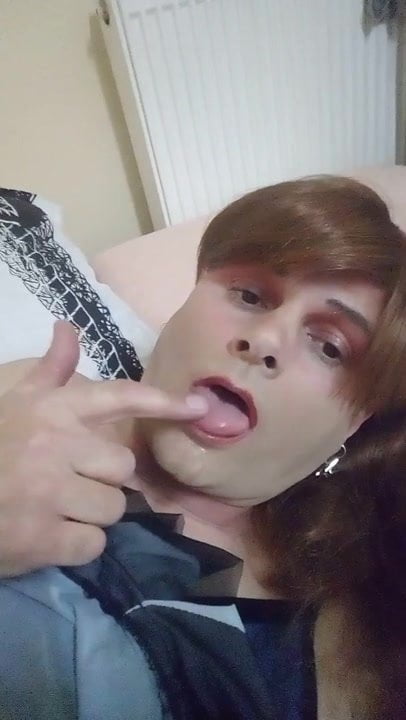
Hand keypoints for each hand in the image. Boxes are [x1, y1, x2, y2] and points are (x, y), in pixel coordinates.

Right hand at [0, 321, 206, 576]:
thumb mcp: (14, 403)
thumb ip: (49, 371)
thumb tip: (68, 326)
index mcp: (52, 410)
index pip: (118, 397)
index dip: (163, 402)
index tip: (199, 407)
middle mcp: (57, 445)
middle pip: (123, 466)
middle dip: (102, 480)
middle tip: (68, 484)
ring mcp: (51, 493)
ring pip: (113, 508)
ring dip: (90, 515)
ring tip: (54, 511)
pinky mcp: (44, 539)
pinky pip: (93, 545)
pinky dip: (76, 547)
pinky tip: (48, 537)